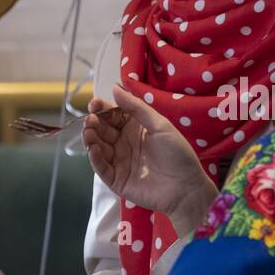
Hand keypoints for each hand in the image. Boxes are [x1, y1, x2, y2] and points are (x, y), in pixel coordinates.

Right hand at [82, 84, 216, 234]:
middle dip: (94, 123)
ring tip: (88, 132)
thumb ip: (136, 107)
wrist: (186, 187)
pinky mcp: (116, 180)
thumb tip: (114, 87)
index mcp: (134, 128)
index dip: (102, 109)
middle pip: (102, 130)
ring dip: (90, 139)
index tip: (94, 104)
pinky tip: (93, 149)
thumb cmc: (177, 153)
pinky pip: (101, 167)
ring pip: (98, 147)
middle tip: (90, 120)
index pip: (112, 115)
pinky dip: (94, 158)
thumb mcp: (160, 125)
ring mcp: (119, 161)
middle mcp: (123, 143)